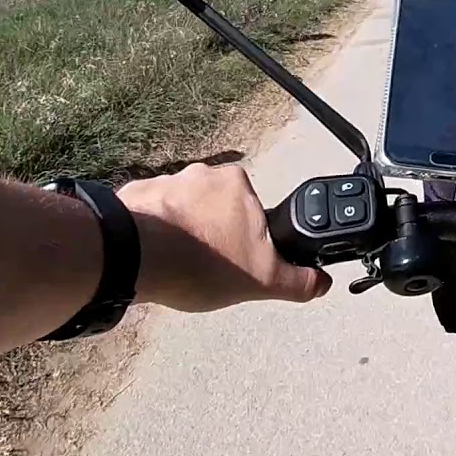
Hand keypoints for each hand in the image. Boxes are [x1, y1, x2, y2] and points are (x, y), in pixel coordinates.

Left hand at [117, 163, 330, 311]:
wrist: (135, 257)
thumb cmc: (202, 262)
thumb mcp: (264, 280)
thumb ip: (297, 281)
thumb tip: (321, 282)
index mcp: (238, 184)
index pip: (253, 211)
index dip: (248, 240)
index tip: (237, 261)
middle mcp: (201, 173)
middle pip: (217, 209)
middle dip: (214, 235)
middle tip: (209, 267)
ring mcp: (165, 181)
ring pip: (182, 212)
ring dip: (182, 235)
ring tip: (179, 267)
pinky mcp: (134, 196)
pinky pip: (150, 216)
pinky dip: (153, 236)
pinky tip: (153, 261)